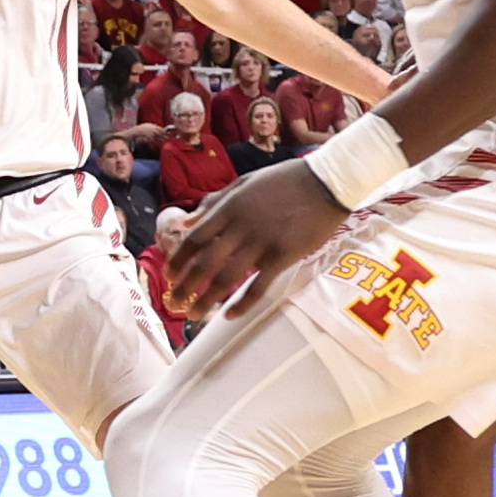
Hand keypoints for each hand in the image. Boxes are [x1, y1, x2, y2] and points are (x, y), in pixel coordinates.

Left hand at [168, 159, 346, 322]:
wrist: (327, 182)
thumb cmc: (285, 180)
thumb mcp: (244, 183)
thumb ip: (215, 202)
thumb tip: (186, 220)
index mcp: (229, 208)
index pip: (194, 238)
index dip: (178, 259)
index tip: (169, 275)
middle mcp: (240, 228)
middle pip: (204, 263)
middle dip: (185, 287)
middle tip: (174, 304)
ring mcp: (261, 244)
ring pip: (226, 279)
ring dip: (207, 300)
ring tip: (194, 315)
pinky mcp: (282, 257)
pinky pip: (258, 286)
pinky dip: (243, 304)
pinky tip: (229, 316)